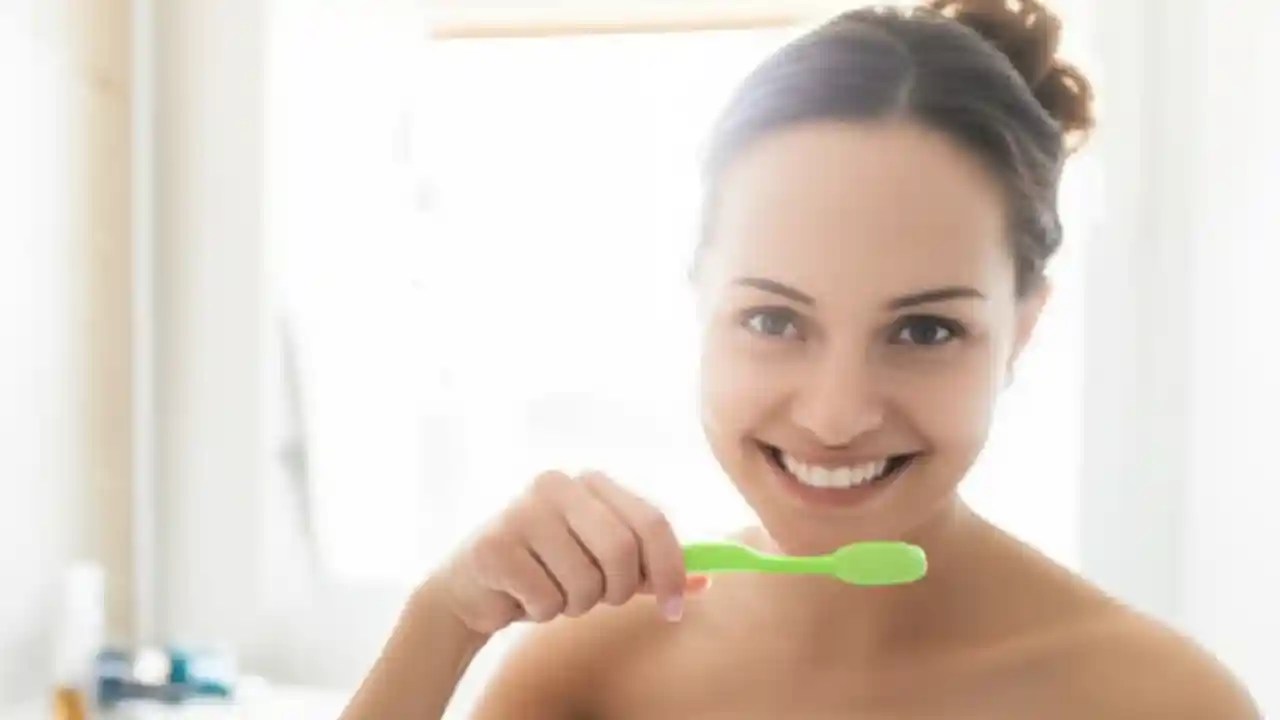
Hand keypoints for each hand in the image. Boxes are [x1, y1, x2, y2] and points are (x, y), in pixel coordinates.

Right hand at [430, 470, 707, 636]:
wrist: (473, 585)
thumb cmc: (547, 569)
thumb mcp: (603, 564)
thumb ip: (648, 568)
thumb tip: (704, 581)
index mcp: (591, 481)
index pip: (651, 519)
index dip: (670, 568)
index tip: (673, 608)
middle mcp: (556, 485)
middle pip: (622, 550)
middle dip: (617, 591)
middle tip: (598, 600)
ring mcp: (522, 511)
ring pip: (584, 582)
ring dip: (575, 604)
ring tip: (553, 592)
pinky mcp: (495, 546)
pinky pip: (546, 598)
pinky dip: (542, 610)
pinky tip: (523, 595)